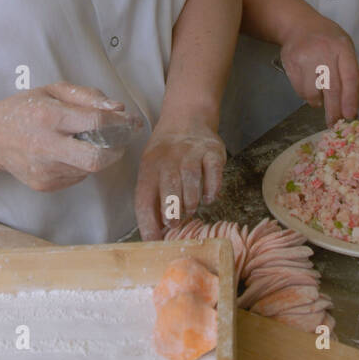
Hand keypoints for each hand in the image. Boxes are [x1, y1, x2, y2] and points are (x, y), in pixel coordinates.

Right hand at [0, 82, 133, 190]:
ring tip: (84, 141)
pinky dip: (81, 165)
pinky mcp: (44, 185)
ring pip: (89, 169)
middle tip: (118, 140)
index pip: (95, 123)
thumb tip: (119, 110)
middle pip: (96, 159)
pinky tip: (67, 153)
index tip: (130, 121)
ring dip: (97, 155)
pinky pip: (77, 177)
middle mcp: (46, 147)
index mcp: (49, 117)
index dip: (120, 123)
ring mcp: (45, 170)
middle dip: (116, 150)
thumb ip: (89, 96)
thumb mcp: (54, 90)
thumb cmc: (26, 109)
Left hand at [135, 115, 226, 240]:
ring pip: (191, 182)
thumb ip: (152, 198)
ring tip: (190, 209)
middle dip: (171, 211)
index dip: (148, 223)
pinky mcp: (213, 152)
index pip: (144, 198)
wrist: (187, 118)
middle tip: (174, 223)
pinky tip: (208, 197)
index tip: (154, 241)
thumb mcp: (152, 169)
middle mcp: (169, 158)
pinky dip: (212, 189)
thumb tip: (155, 234)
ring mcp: (192, 153)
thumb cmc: (166, 153)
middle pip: (169, 189)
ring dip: (191, 202)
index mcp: (149, 167)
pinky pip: (214, 173)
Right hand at [279, 16, 358, 125]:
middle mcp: (324, 51)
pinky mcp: (290, 63)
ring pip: (312, 92)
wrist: (298, 24)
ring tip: (319, 98)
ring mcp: (305, 57)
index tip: (350, 116)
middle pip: (331, 88)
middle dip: (334, 110)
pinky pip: (299, 89)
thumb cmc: (327, 40)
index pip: (350, 77)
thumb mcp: (344, 48)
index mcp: (342, 47)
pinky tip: (309, 86)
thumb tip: (350, 107)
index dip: (350, 99)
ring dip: (317, 102)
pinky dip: (305, 94)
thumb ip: (348, 73)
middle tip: (334, 123)